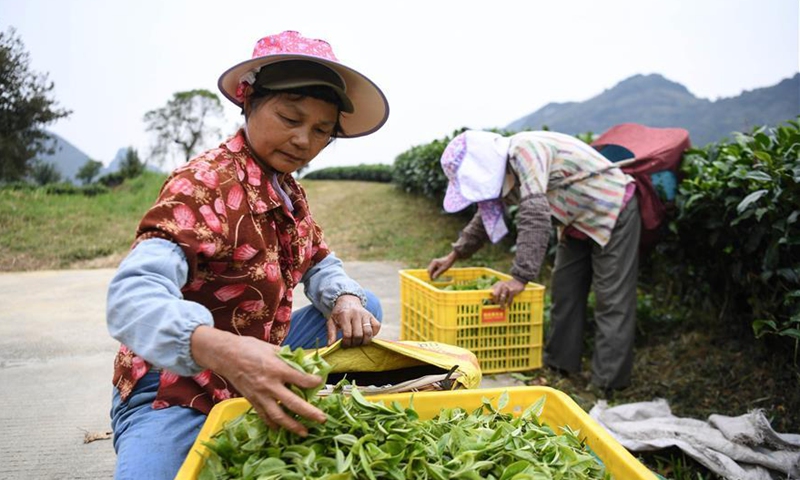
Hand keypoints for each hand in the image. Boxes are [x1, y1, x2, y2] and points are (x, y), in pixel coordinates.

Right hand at [191, 327, 325, 436]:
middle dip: (310, 413)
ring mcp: (260, 395)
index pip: (301, 379)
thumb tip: (305, 363)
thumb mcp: (272, 348)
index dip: (314, 382)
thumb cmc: (250, 348)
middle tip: (322, 419)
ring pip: (278, 415)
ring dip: (293, 426)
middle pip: (293, 403)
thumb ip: (289, 358)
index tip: (320, 382)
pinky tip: (280, 429)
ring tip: (304, 432)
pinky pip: (264, 416)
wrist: (226, 355)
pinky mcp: (252, 400)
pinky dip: (272, 424)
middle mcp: (270, 385)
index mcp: (277, 369)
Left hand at [326, 294, 379, 346]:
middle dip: (355, 343)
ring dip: (364, 341)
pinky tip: (366, 335)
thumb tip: (330, 346)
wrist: (348, 301)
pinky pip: (377, 327)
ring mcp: (365, 314)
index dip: (346, 343)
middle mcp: (356, 314)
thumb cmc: (339, 314)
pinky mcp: (372, 316)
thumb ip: (331, 334)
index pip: (347, 334)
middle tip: (351, 344)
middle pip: (358, 335)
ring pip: (368, 332)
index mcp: (345, 315)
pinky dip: (373, 334)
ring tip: (359, 342)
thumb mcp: (331, 322)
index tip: (344, 344)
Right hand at [427, 251, 457, 279]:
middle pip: (429, 270)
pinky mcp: (436, 263)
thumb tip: (433, 278)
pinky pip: (434, 268)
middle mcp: (433, 262)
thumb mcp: (443, 269)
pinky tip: (439, 272)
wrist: (451, 259)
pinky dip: (435, 271)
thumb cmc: (447, 263)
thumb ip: (437, 273)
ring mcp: (434, 262)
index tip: (432, 280)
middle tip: (434, 279)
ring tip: (438, 275)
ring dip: (433, 273)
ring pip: (431, 269)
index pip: (430, 271)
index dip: (430, 276)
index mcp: (434, 263)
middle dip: (431, 274)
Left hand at [492, 278, 525, 307]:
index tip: (491, 302)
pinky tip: (508, 305)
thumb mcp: (501, 285)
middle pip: (495, 294)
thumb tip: (491, 300)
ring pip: (502, 298)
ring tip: (502, 307)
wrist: (518, 281)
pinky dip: (508, 304)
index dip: (490, 297)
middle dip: (496, 301)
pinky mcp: (512, 291)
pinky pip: (509, 299)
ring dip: (502, 304)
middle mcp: (501, 285)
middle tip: (497, 304)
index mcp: (497, 284)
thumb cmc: (508, 285)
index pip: (491, 291)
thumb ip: (496, 290)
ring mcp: (506, 288)